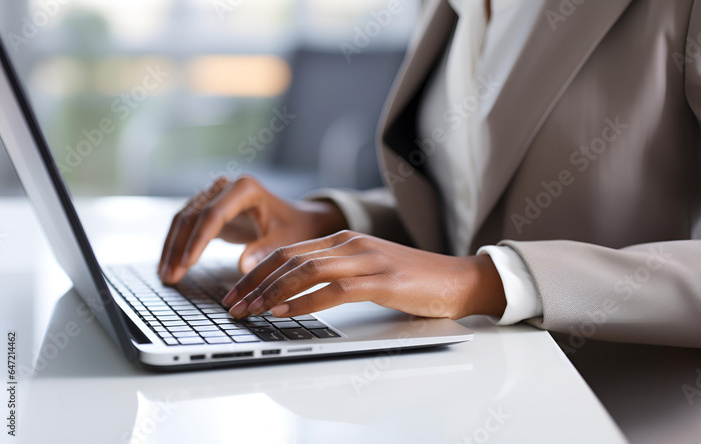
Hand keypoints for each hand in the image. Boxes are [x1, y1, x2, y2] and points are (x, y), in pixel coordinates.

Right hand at [158, 175, 346, 283]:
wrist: (295, 220)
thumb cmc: (293, 228)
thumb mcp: (286, 240)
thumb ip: (265, 250)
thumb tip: (243, 266)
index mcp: (245, 189)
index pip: (214, 214)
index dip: (198, 240)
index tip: (187, 263)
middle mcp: (225, 187)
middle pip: (192, 216)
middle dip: (179, 248)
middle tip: (170, 276)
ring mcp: (214, 195)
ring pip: (183, 220)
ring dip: (172, 248)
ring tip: (166, 276)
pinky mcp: (209, 209)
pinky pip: (186, 226)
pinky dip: (177, 246)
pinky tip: (169, 266)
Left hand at [221, 230, 506, 319]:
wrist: (458, 279)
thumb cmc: (414, 280)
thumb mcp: (368, 270)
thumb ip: (336, 273)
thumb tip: (294, 294)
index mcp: (345, 240)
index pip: (288, 251)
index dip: (255, 273)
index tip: (234, 294)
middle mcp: (351, 244)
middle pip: (289, 258)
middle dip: (254, 283)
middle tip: (231, 305)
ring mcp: (368, 260)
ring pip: (307, 270)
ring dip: (272, 293)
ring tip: (251, 311)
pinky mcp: (383, 280)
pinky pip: (335, 289)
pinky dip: (305, 301)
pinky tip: (287, 312)